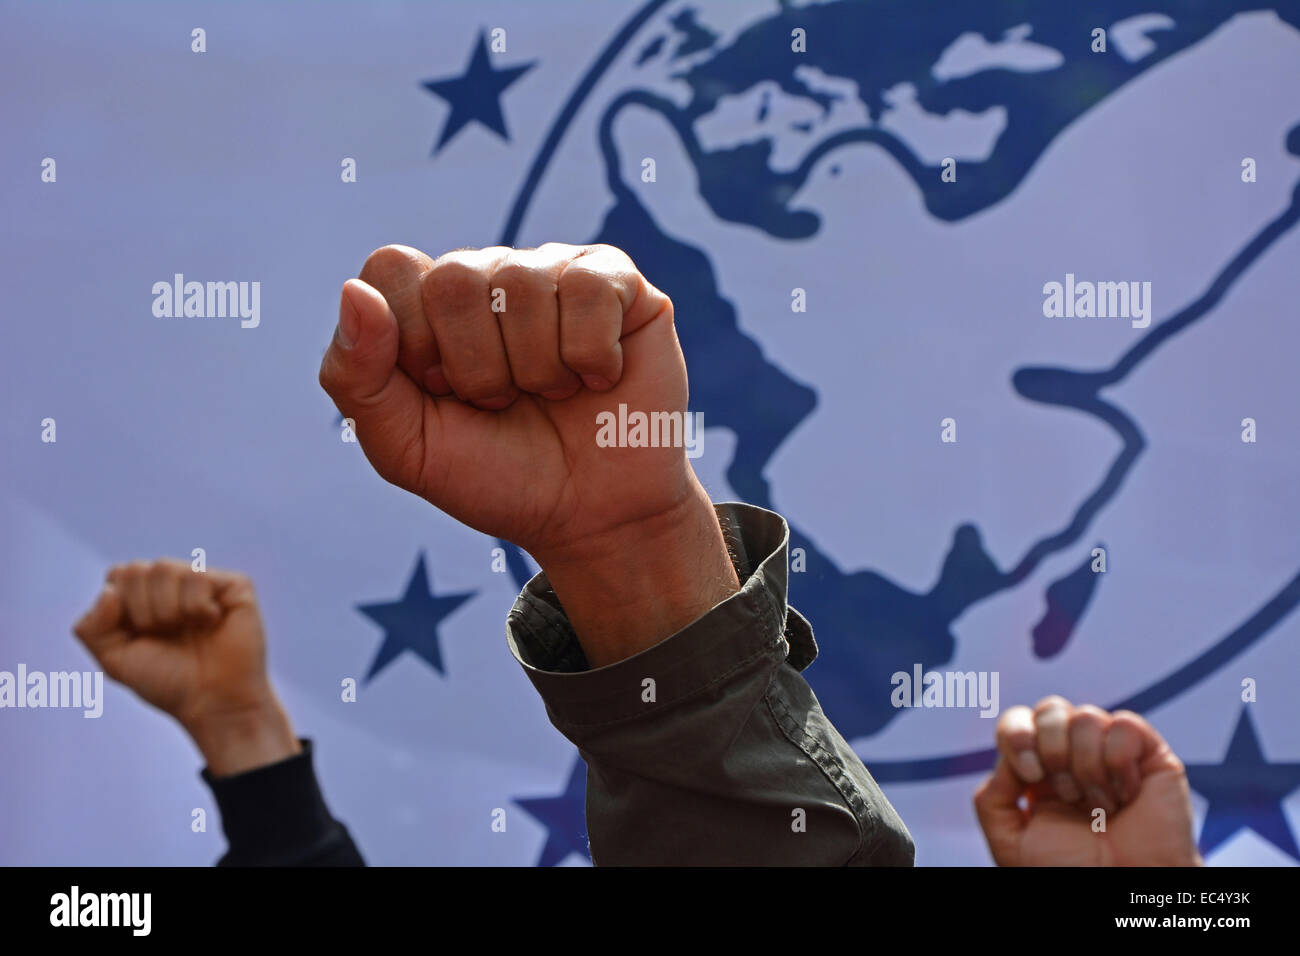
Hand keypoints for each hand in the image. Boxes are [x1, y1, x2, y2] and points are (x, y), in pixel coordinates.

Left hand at [73, 560, 298, 774]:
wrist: (213, 701)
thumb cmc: (168, 682)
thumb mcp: (115, 661)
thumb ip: (92, 627)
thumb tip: (109, 592)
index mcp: (145, 597)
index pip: (118, 575)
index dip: (120, 607)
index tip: (138, 636)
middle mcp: (173, 585)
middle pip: (135, 569)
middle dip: (141, 610)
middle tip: (163, 634)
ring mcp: (203, 582)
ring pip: (164, 568)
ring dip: (167, 610)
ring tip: (185, 629)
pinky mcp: (232, 585)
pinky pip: (197, 576)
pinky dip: (197, 607)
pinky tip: (211, 622)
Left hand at [319, 244, 738, 664]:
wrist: (591, 520)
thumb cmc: (497, 478)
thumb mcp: (405, 448)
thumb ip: (355, 377)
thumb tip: (354, 292)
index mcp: (428, 303)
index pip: (392, 269)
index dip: (413, 341)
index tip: (443, 392)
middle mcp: (489, 275)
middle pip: (453, 278)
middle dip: (476, 365)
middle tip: (501, 402)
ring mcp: (554, 272)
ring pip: (523, 283)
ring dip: (537, 368)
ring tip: (552, 395)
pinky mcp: (618, 283)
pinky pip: (590, 289)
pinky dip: (590, 355)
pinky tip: (598, 378)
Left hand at [973, 697, 1201, 865]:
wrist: (1121, 891)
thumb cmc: (1070, 872)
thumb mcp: (1011, 840)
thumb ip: (992, 798)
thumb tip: (1009, 759)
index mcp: (1038, 769)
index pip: (1018, 720)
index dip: (1018, 737)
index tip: (1032, 775)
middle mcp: (1073, 754)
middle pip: (1050, 709)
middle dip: (1053, 752)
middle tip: (1069, 796)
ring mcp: (1110, 751)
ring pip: (1086, 717)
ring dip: (1088, 768)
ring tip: (1101, 806)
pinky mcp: (1150, 755)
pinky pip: (1126, 726)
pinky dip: (1121, 763)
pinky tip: (1125, 794)